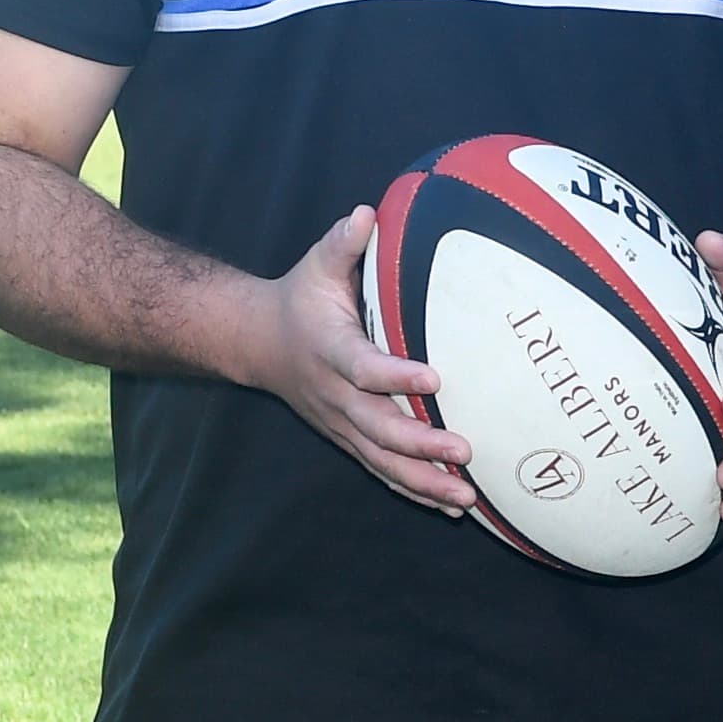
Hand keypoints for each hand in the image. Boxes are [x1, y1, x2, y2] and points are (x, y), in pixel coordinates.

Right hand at [233, 205, 477, 514]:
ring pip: (381, 461)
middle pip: (378, 427)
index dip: (396, 375)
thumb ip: (342, 243)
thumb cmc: (300, 299)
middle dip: (421, 444)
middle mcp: (334, 396)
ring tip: (466, 498)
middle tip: (465, 451)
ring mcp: (340, 423)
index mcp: (331, 351)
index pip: (364, 368)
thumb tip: (367, 213)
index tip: (435, 376)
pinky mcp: (346, 438)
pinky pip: (380, 470)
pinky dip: (412, 490)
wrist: (256, 342)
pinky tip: (448, 507)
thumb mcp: (316, 265)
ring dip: (423, 481)